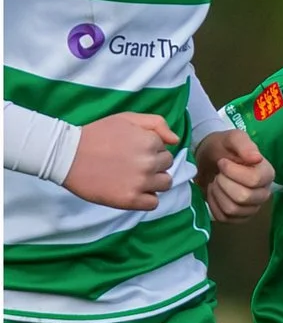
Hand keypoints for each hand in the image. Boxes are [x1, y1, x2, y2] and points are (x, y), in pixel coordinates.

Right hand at [62, 112, 178, 210]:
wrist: (66, 155)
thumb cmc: (96, 134)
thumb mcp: (126, 118)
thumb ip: (156, 123)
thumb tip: (175, 141)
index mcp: (150, 142)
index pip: (165, 150)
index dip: (151, 150)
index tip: (133, 150)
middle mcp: (149, 163)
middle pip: (166, 166)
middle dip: (153, 164)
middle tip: (132, 164)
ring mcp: (141, 183)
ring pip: (164, 184)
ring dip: (153, 182)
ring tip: (134, 177)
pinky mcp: (130, 200)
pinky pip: (153, 203)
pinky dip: (146, 198)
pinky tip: (133, 190)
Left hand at [196, 128, 274, 222]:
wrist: (207, 160)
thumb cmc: (222, 148)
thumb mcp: (232, 138)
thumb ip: (244, 144)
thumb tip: (256, 158)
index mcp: (267, 173)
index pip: (254, 180)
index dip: (233, 172)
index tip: (223, 162)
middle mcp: (263, 193)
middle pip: (243, 197)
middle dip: (223, 183)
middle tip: (219, 174)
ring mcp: (252, 207)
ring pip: (233, 209)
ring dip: (217, 194)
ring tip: (216, 183)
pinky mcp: (238, 217)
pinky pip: (224, 218)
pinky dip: (213, 205)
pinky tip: (214, 194)